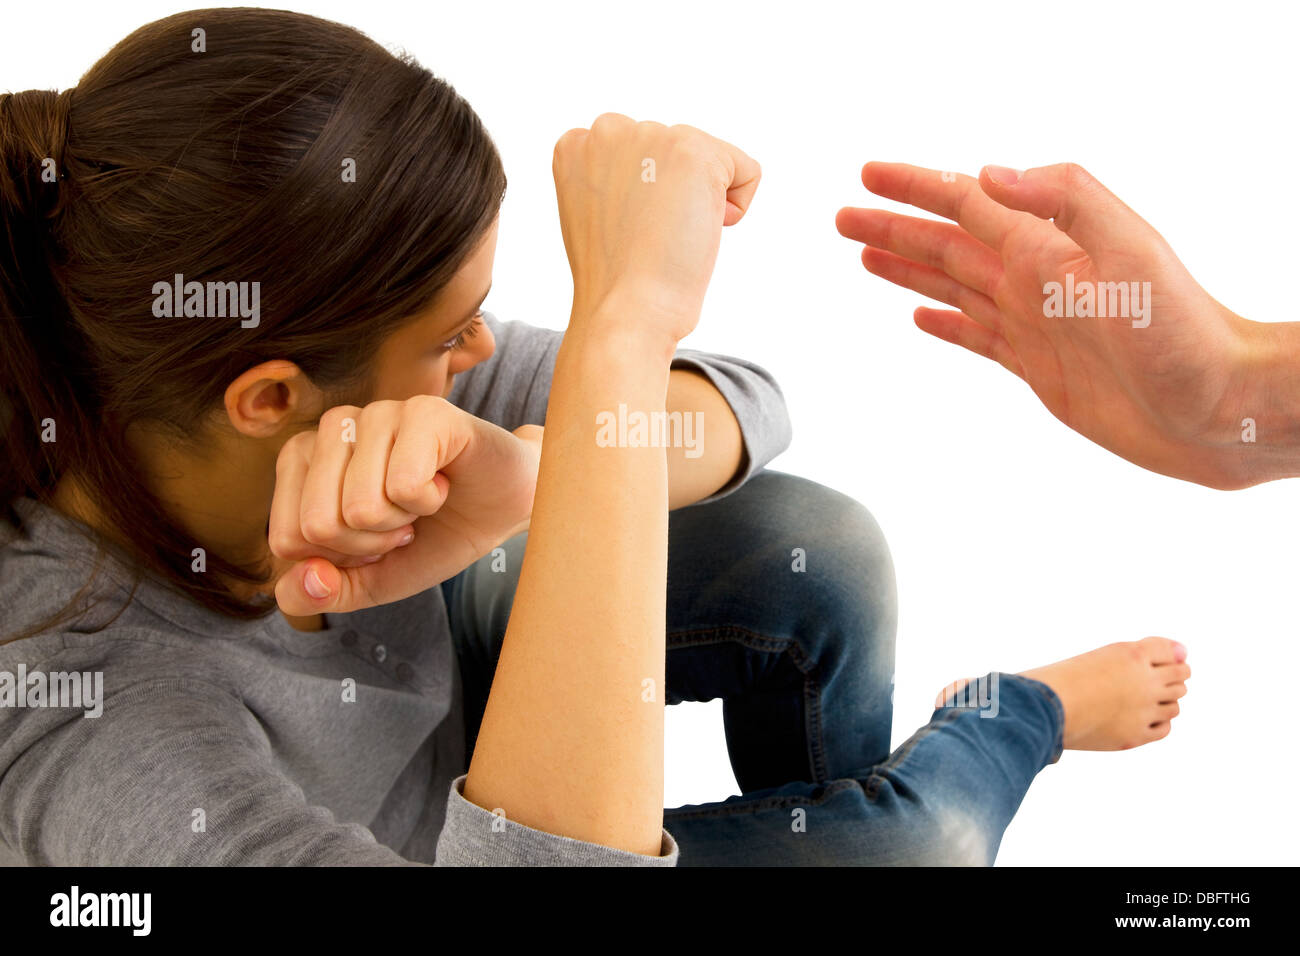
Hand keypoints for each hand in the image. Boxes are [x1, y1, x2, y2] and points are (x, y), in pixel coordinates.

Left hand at [269, 395, 541, 614]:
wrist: (507, 507)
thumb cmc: (437, 532)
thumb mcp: (376, 578)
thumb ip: (327, 591)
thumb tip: (304, 581)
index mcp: (303, 461)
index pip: (287, 540)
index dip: (341, 560)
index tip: (375, 538)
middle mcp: (333, 427)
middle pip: (318, 525)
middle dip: (370, 545)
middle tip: (403, 523)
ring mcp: (377, 413)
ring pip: (358, 507)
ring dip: (402, 521)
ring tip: (422, 500)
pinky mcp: (423, 411)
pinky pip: (402, 485)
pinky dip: (429, 501)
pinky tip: (443, 482)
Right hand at [552, 112, 760, 343]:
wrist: (623, 312)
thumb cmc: (615, 283)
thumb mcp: (597, 215)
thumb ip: (616, 179)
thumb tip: (661, 176)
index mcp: (577, 145)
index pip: (641, 153)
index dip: (646, 198)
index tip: (627, 232)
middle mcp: (608, 129)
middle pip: (676, 151)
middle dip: (674, 195)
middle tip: (648, 238)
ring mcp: (650, 135)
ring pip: (709, 159)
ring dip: (702, 201)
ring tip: (669, 236)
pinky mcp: (692, 151)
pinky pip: (746, 170)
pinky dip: (737, 206)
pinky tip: (700, 231)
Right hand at [836, 162, 1264, 487]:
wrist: (1218, 408)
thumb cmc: (1186, 332)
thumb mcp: (1129, 250)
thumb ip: (1064, 200)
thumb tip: (991, 175)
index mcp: (1047, 248)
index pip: (965, 206)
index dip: (916, 189)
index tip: (870, 176)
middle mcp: (1035, 280)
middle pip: (947, 244)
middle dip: (895, 227)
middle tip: (846, 216)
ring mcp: (1034, 324)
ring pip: (953, 286)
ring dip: (909, 267)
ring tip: (867, 255)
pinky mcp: (1039, 368)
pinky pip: (977, 336)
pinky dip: (945, 323)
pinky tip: (923, 314)